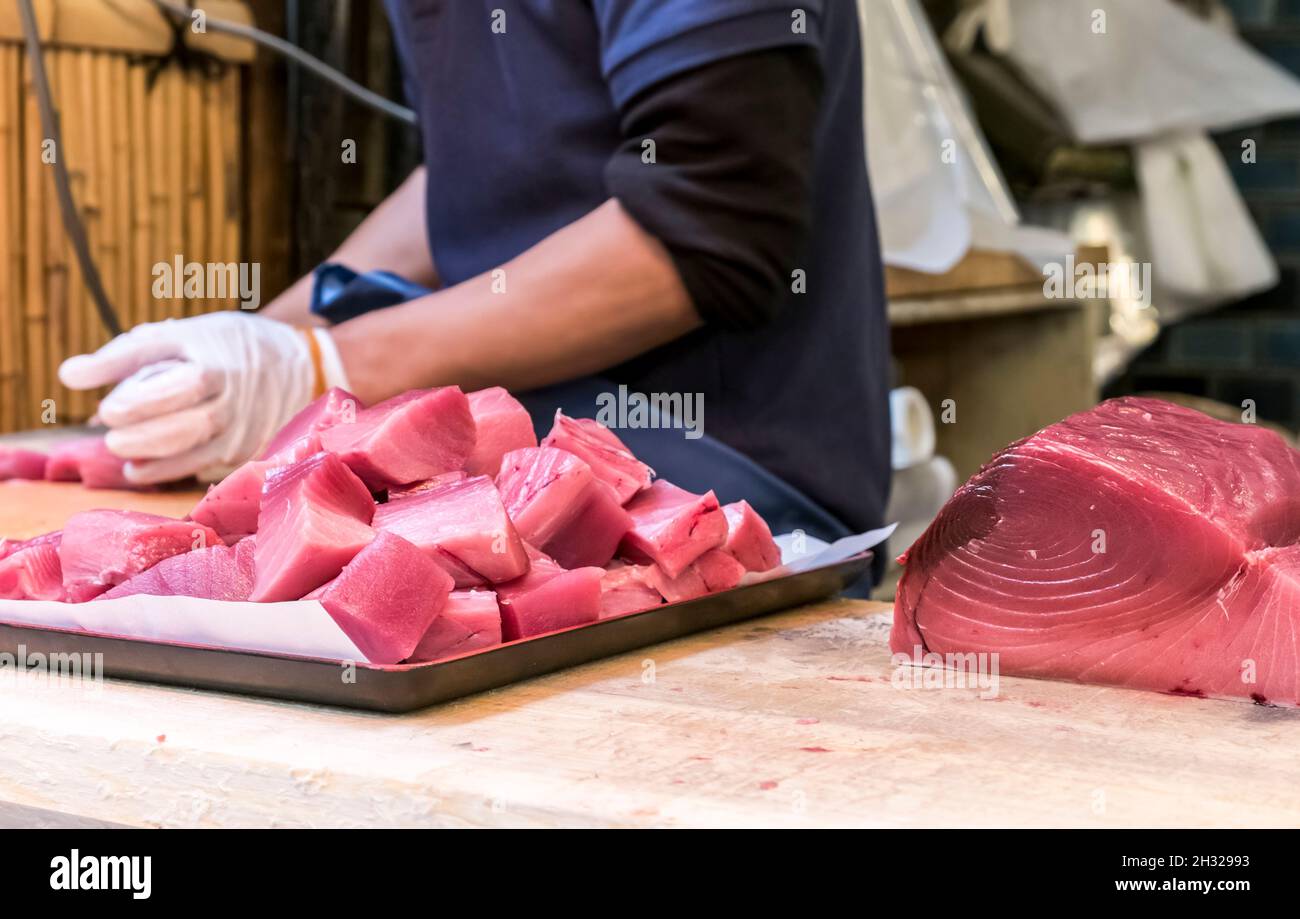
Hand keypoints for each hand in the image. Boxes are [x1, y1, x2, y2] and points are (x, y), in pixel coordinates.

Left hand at [59, 313, 346, 483]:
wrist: (296, 366)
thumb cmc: (223, 347)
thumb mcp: (179, 336)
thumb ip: (124, 356)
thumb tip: (69, 376)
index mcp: (218, 358)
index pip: (179, 376)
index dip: (138, 394)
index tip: (105, 408)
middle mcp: (236, 393)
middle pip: (192, 420)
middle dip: (145, 433)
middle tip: (110, 436)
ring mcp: (246, 424)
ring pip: (201, 448)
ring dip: (156, 458)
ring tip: (124, 458)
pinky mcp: (249, 448)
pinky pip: (208, 466)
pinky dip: (171, 470)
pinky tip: (142, 468)